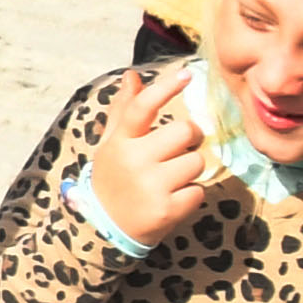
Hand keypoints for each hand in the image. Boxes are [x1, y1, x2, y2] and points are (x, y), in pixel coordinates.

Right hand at [83, 66, 212, 244]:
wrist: (104, 228)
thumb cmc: (113, 178)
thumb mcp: (111, 144)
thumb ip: (123, 110)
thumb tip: (131, 76)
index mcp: (120, 142)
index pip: (142, 108)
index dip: (166, 88)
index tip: (187, 74)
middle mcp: (133, 161)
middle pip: (185, 132)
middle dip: (189, 139)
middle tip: (177, 149)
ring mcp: (150, 187)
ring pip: (196, 161)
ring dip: (189, 169)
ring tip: (170, 180)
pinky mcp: (166, 210)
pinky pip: (198, 190)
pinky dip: (190, 195)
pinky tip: (171, 199)